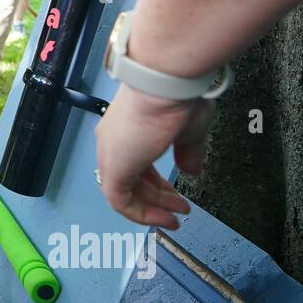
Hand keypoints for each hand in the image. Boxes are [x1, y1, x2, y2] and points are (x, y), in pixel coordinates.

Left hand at [94, 85, 213, 228]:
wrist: (166, 84)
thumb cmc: (177, 98)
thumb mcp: (189, 130)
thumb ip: (188, 153)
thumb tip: (191, 171)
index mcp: (127, 130)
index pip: (138, 163)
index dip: (157, 184)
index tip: (177, 195)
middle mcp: (113, 142)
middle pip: (131, 180)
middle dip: (158, 198)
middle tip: (180, 208)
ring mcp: (111, 155)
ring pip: (125, 192)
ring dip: (152, 208)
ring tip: (175, 217)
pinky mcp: (113, 169)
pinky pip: (120, 201)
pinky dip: (141, 214)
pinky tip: (163, 218)